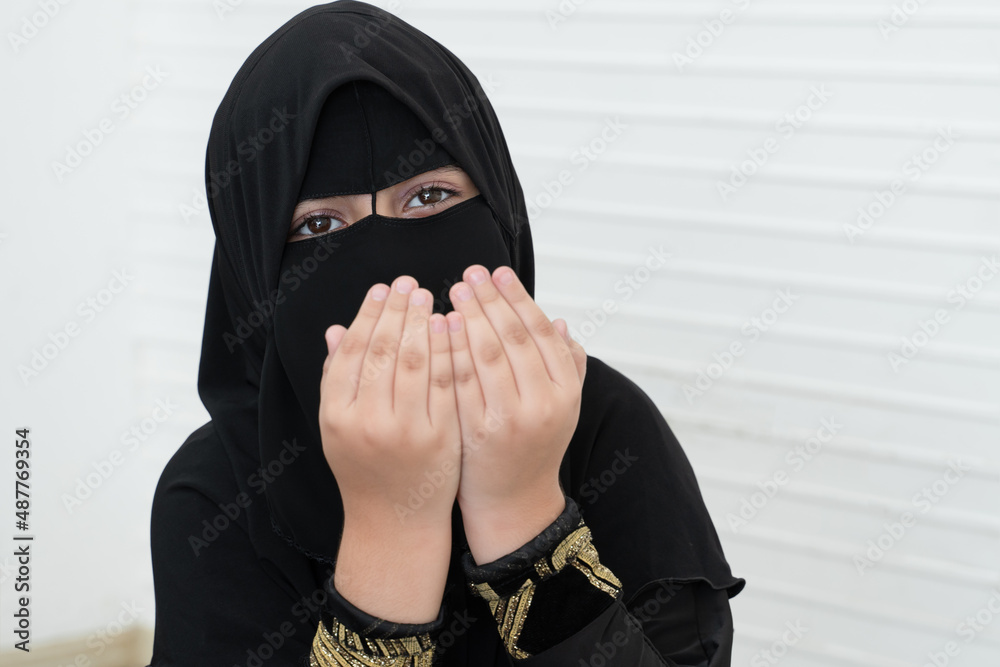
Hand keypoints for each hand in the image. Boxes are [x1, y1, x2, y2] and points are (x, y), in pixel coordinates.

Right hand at [318, 276, 460, 622]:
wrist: (394, 520)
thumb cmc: (367, 468)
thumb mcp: (340, 425)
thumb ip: (338, 378)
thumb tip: (336, 329)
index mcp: (336, 413)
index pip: (353, 350)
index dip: (368, 315)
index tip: (382, 289)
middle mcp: (366, 420)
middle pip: (383, 350)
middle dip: (397, 311)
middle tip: (410, 284)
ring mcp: (403, 430)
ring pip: (414, 362)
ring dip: (422, 324)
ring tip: (431, 298)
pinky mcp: (438, 437)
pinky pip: (444, 383)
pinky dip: (447, 351)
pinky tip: (451, 329)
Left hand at [446, 265, 586, 563]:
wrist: (513, 502)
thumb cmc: (533, 447)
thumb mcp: (561, 407)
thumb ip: (566, 366)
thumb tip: (562, 322)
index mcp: (565, 390)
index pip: (540, 331)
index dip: (517, 298)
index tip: (498, 273)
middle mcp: (542, 403)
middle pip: (511, 337)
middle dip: (488, 300)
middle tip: (469, 273)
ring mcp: (510, 419)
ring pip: (484, 355)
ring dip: (466, 318)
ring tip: (451, 293)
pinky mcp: (477, 432)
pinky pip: (459, 382)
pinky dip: (448, 351)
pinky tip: (436, 330)